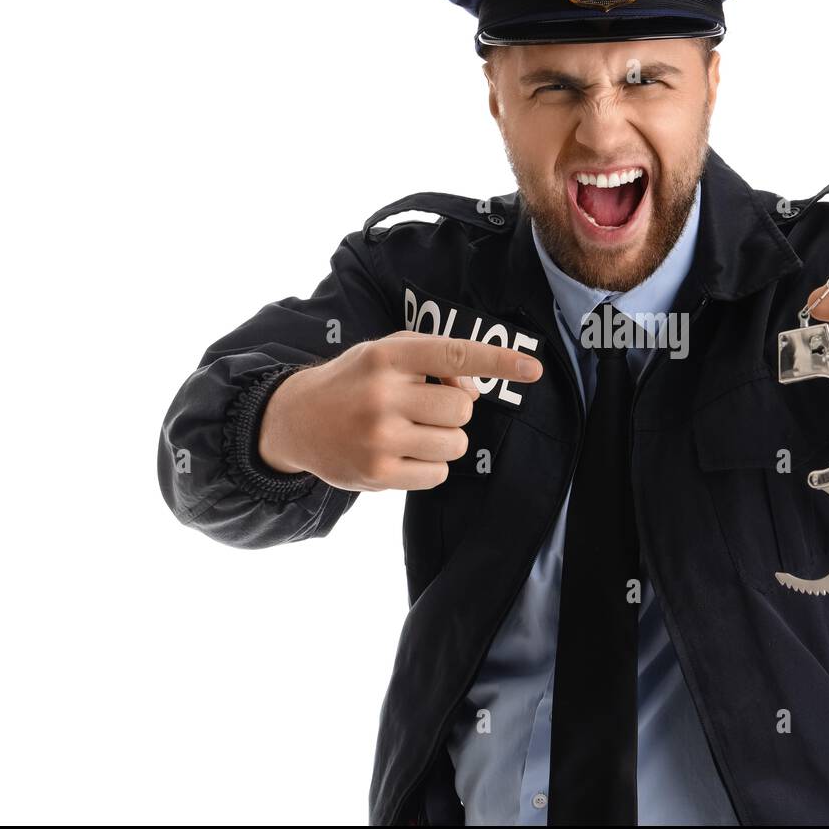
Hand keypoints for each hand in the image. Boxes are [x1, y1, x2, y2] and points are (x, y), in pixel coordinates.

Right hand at [257, 332, 543, 490]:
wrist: (295, 420)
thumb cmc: (355, 381)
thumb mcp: (386, 354)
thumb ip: (434, 358)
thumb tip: (475, 390)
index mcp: (388, 356)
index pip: (455, 354)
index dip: (499, 361)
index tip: (534, 369)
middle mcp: (383, 394)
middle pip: (462, 408)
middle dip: (453, 411)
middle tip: (421, 408)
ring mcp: (380, 436)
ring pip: (456, 443)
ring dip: (444, 440)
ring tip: (411, 432)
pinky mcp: (378, 472)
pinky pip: (438, 474)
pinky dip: (430, 466)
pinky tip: (401, 454)